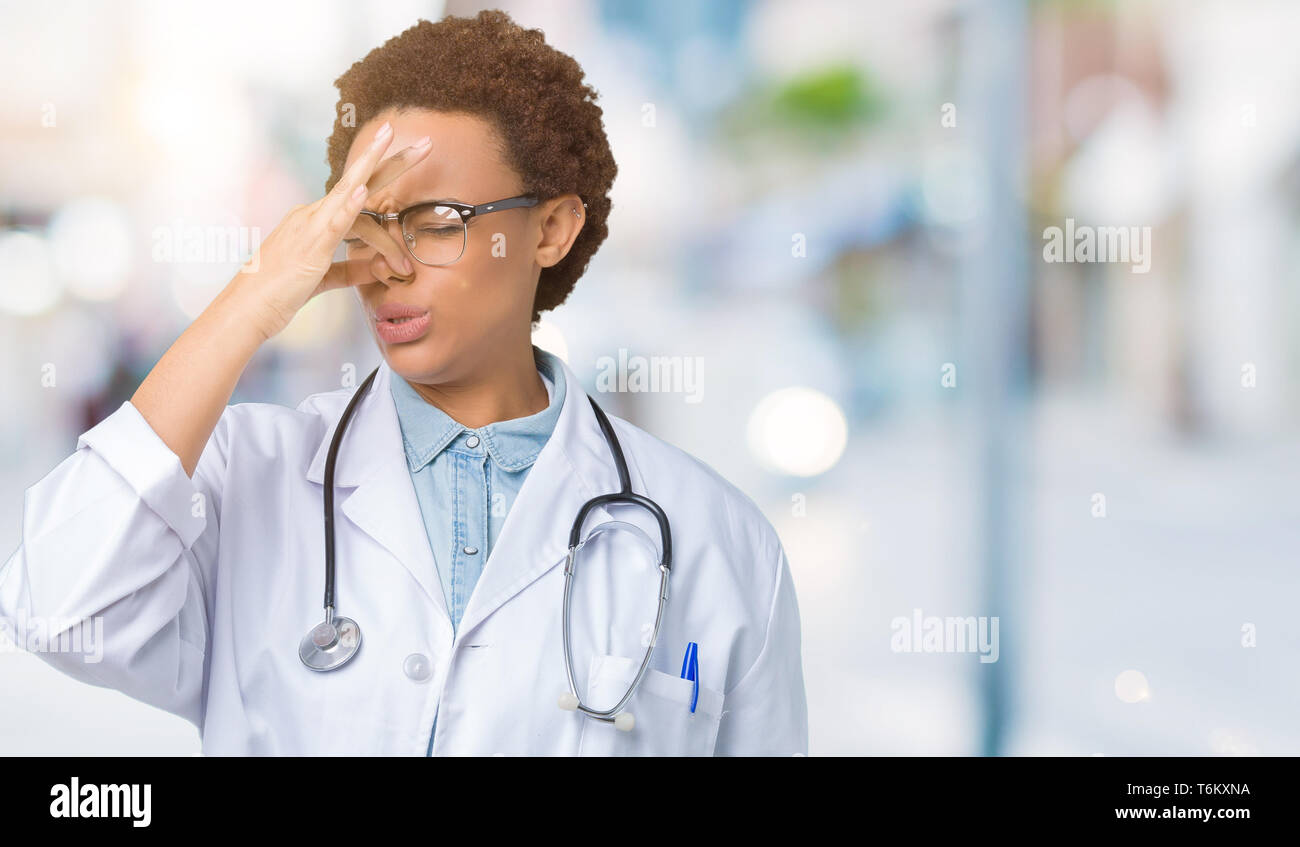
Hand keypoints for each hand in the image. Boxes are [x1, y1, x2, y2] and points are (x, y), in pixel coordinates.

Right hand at [231, 121, 431, 339]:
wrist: (246, 309)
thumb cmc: (279, 295)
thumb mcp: (324, 279)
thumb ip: (352, 270)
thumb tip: (378, 268)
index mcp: (316, 221)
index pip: (360, 205)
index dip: (388, 220)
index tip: (407, 244)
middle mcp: (312, 214)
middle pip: (359, 181)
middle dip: (392, 160)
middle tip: (425, 143)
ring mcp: (310, 225)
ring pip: (350, 189)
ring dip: (376, 164)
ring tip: (399, 141)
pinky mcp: (309, 245)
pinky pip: (333, 220)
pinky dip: (350, 204)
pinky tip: (365, 189)